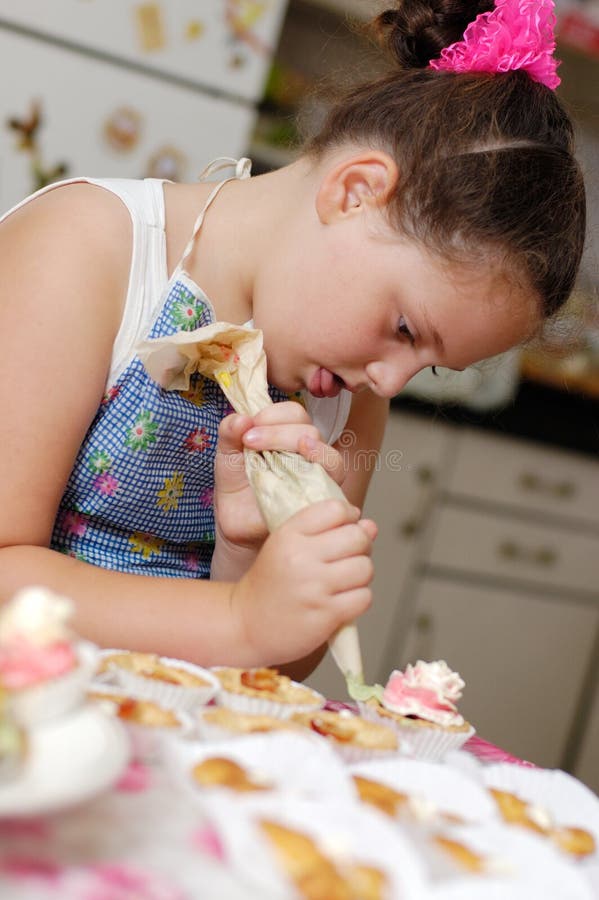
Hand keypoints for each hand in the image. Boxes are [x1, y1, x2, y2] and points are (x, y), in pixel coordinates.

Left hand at [213, 402, 346, 552]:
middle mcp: (308, 450)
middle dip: (279, 431)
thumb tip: (240, 418)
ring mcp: (318, 474)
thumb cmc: (237, 485)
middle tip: (250, 441)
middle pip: (310, 429)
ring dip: (302, 448)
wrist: (236, 523)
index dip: (273, 414)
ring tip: (274, 453)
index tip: (248, 427)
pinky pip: (333, 479)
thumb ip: (229, 432)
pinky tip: (302, 468)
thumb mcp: (226, 454)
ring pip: (328, 453)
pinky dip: (321, 468)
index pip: (294, 412)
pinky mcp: (321, 497)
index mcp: (287, 433)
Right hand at [230, 499, 376, 664]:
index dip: (349, 516)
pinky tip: (342, 599)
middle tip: (348, 556)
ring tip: (344, 579)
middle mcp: (301, 558)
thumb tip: (370, 526)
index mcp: (289, 534)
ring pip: (365, 568)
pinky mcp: (325, 614)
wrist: (247, 624)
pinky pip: (364, 597)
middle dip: (361, 546)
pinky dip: (358, 598)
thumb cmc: (271, 583)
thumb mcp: (286, 545)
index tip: (344, 527)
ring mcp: (314, 587)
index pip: (335, 509)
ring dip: (361, 574)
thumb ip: (326, 531)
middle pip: (357, 537)